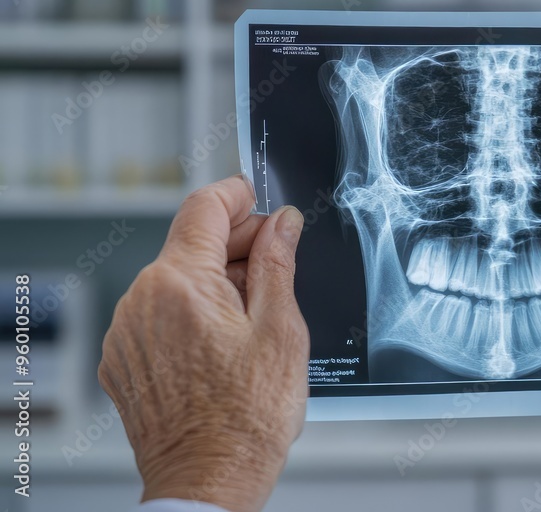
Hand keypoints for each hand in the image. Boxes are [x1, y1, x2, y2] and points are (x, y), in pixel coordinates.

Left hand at [98, 176, 308, 511]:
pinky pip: (159, 314)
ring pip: (175, 280)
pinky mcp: (125, 360)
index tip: (259, 198)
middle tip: (277, 268)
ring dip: (214, 283)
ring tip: (254, 321)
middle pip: (190, 244)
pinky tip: (224, 344)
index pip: (203, 206)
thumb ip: (277, 263)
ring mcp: (127, 332)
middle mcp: (141, 300)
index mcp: (179, 283)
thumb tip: (281, 223)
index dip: (237, 194)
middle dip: (235, 246)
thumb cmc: (247, 417)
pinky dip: (191, 313)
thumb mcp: (281, 329)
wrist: (209, 480)